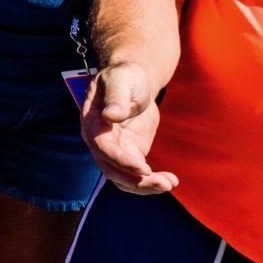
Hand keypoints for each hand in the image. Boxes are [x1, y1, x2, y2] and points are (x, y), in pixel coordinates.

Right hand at [82, 62, 177, 194]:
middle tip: (163, 184)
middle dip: (136, 181)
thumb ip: (117, 97)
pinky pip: (136, 175)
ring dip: (145, 186)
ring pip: (123, 179)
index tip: (144, 168)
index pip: (102, 147)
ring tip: (170, 183)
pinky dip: (152, 181)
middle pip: (111, 169)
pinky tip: (171, 180)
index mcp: (92, 121)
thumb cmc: (126, 76)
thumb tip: (110, 115)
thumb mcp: (122, 80)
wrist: (135, 81)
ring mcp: (114, 149)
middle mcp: (98, 140)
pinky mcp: (130, 154)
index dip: (121, 160)